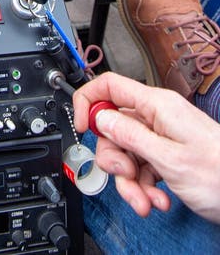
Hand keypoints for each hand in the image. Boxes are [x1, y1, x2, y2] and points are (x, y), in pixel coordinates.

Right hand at [73, 72, 219, 223]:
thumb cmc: (219, 173)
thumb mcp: (168, 157)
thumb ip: (131, 136)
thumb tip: (101, 119)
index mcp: (156, 105)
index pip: (109, 86)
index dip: (89, 102)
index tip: (81, 126)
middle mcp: (157, 116)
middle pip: (113, 128)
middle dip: (114, 159)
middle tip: (126, 175)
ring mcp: (162, 136)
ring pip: (126, 153)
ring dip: (130, 182)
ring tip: (146, 201)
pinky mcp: (167, 155)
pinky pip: (141, 167)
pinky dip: (144, 187)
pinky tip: (158, 199)